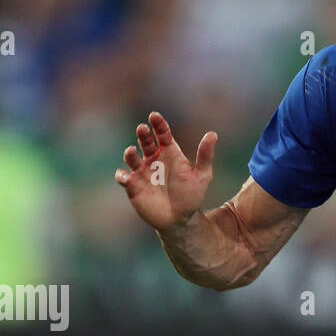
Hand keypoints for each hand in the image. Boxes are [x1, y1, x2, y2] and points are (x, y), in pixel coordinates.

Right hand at [114, 111, 216, 232]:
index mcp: (169, 152)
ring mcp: (142, 172)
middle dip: (143, 134)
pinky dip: (122, 176)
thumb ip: (205, 155)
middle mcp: (153, 159)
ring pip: (131, 158)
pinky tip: (125, 177)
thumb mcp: (202, 176)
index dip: (158, 124)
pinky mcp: (133, 186)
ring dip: (130, 153)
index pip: (162, 133)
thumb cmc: (191, 196)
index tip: (154, 116)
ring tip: (131, 152)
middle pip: (145, 141)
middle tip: (142, 129)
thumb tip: (213, 134)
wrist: (181, 219)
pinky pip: (123, 178)